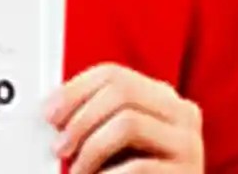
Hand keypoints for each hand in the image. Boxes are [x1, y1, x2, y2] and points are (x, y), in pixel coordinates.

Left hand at [44, 63, 202, 173]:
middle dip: (81, 119)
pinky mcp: (187, 172)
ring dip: (91, 150)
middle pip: (121, 92)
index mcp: (161, 96)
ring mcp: (188, 142)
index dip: (74, 90)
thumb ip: (96, 119)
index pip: (112, 74)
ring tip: (77, 172)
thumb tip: (52, 109)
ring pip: (128, 123)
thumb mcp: (115, 141)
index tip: (49, 113)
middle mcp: (180, 112)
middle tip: (58, 147)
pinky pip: (138, 166)